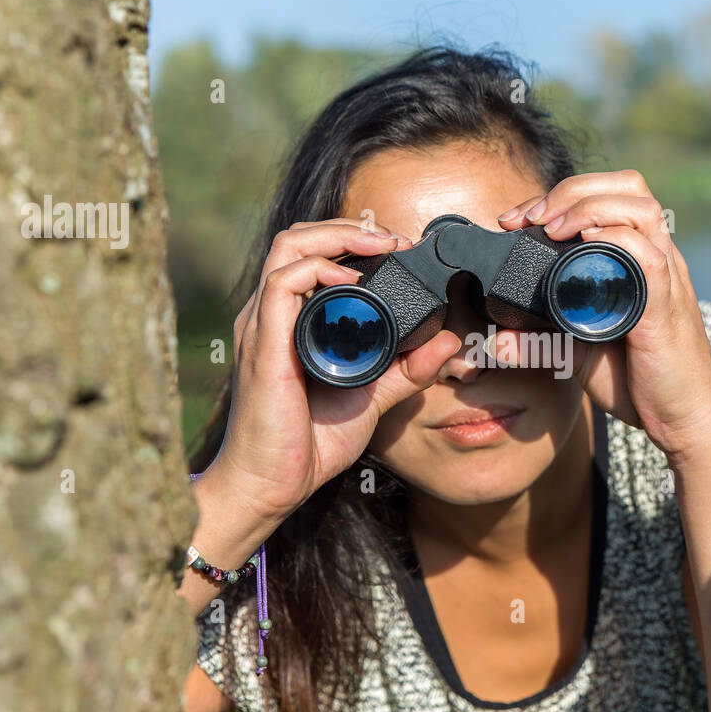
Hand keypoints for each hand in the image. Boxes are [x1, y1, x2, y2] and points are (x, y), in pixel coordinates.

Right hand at [205, 218, 459, 521]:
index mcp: (292, 321)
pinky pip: (282, 282)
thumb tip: (448, 341)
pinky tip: (351, 278)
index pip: (313, 254)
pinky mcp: (262, 342)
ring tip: (380, 246)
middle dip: (350, 227)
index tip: (400, 248)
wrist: (272, 484)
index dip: (354, 240)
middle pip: (299, 237)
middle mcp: (272, 314)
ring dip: (338, 235)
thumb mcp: (373, 397)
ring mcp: (263, 324)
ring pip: (289, 246)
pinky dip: (319, 267)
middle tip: (395, 239)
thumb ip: (408, 370)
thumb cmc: (310, 443)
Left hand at [495, 170, 710, 459]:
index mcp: (639, 259)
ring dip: (590, 205)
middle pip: (629, 187)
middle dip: (573, 188)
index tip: (517, 218)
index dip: (562, 194)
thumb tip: (498, 340)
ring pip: (641, 209)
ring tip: (553, 226)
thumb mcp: (580, 354)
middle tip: (533, 217)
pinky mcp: (665, 308)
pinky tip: (585, 241)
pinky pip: (648, 257)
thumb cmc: (641, 382)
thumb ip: (542, 342)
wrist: (684, 420)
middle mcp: (657, 259)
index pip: (609, 196)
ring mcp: (666, 279)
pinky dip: (615, 239)